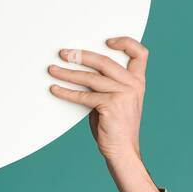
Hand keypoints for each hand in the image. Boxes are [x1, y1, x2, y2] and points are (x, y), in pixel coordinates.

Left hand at [47, 36, 147, 161]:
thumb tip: (81, 71)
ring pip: (91, 77)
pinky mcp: (111, 105)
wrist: (122, 150)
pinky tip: (55, 89)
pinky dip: (66, 92)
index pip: (139, 53)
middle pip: (105, 61)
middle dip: (81, 56)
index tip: (107, 41)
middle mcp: (133, 85)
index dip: (125, 43)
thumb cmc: (116, 126)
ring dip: (68, 73)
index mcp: (138, 81)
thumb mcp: (117, 100)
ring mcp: (124, 94)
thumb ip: (106, 84)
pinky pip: (84, 96)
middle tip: (64, 53)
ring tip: (53, 70)